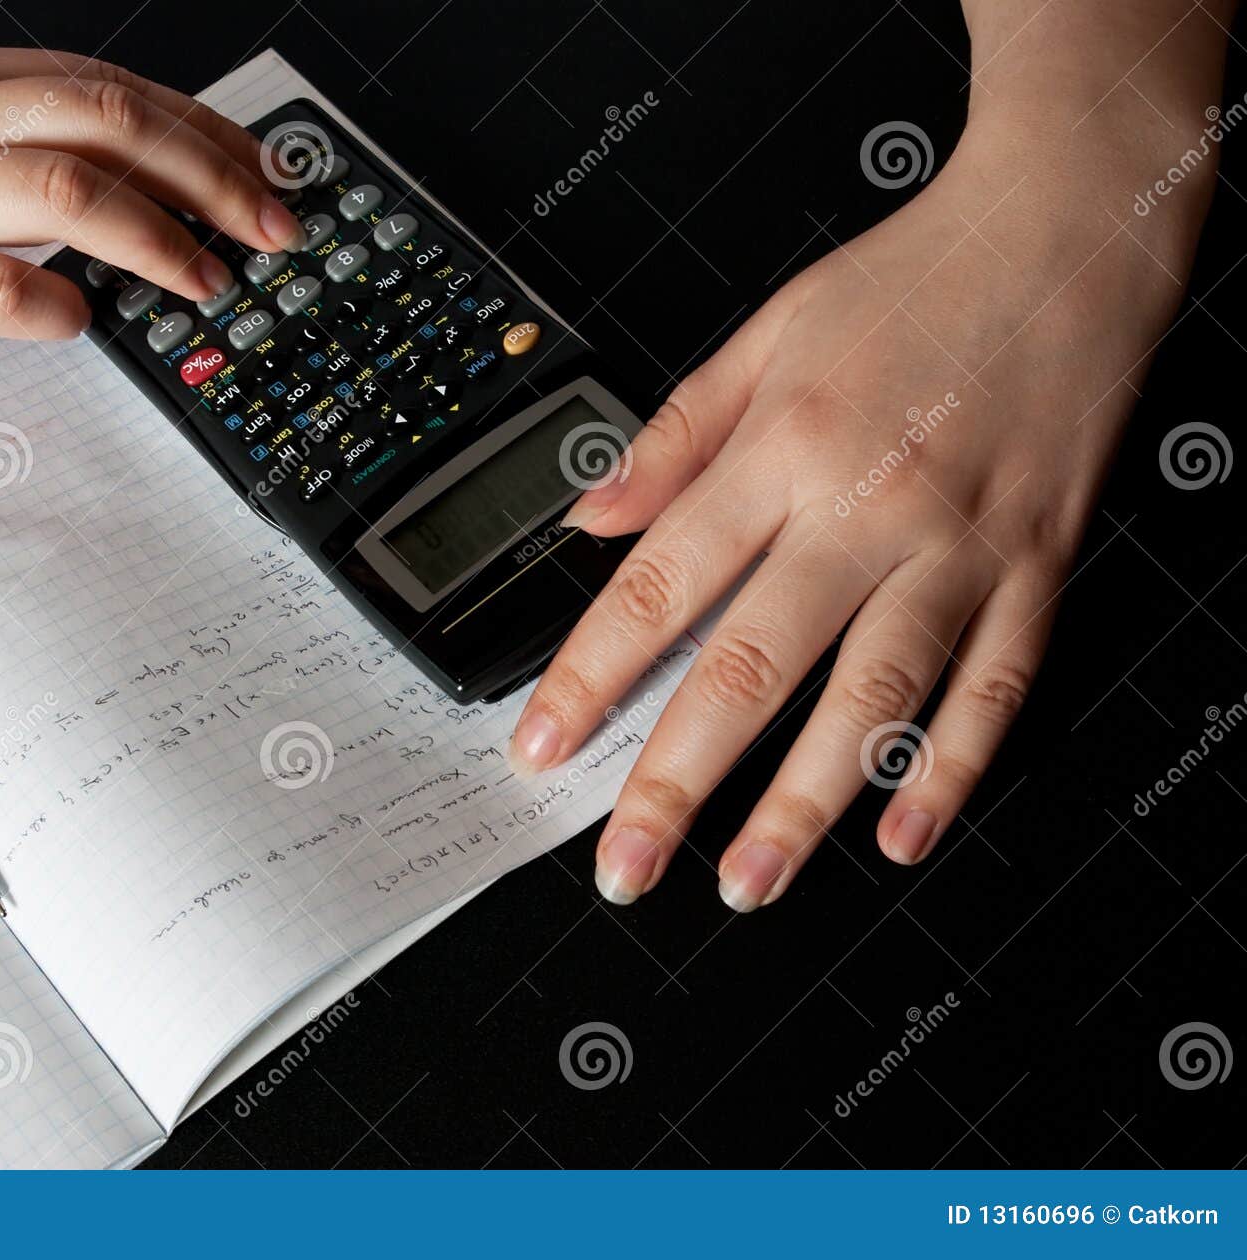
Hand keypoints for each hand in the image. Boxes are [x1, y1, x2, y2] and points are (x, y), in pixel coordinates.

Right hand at [0, 33, 305, 373]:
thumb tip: (98, 180)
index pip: (101, 84)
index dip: (200, 130)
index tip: (258, 172)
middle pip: (105, 124)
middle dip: (213, 177)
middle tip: (272, 229)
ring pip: (64, 190)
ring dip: (160, 241)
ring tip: (209, 283)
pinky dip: (54, 305)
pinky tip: (82, 322)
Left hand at [510, 98, 1216, 910]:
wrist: (1068, 230)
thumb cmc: (909, 281)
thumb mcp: (766, 335)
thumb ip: (673, 439)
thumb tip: (586, 520)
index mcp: (785, 446)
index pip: (660, 586)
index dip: (590, 677)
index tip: (543, 748)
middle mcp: (867, 504)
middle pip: (753, 664)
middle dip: (679, 780)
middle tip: (628, 865)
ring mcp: (960, 542)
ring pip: (873, 695)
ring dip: (806, 803)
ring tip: (746, 881)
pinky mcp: (1038, 564)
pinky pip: (994, 683)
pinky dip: (950, 766)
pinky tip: (902, 831)